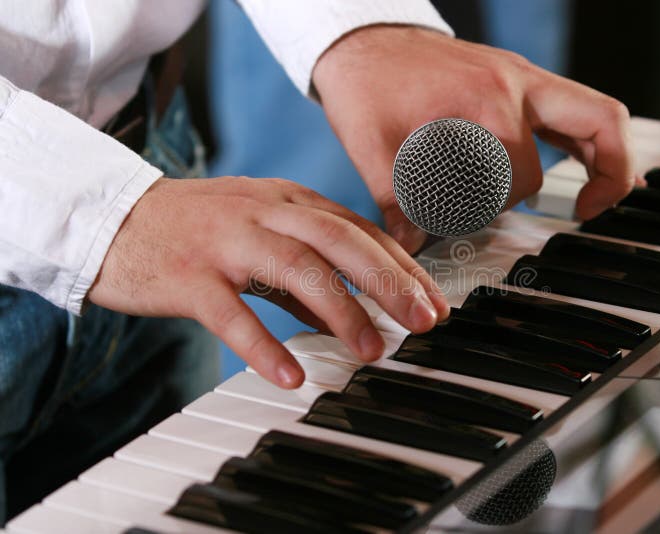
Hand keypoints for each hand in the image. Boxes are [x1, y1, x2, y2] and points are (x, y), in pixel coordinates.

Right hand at [88, 177, 448, 387]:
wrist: (113, 218)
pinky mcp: (189, 276)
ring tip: (371, 350)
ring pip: (295, 268)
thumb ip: (304, 268)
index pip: (357, 230)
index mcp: (286, 202)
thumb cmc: (196, 230)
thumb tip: (350, 308)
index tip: (432, 302)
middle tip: (424, 321)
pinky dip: (264, 345)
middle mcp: (263, 214)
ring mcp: (226, 242)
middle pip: (338, 241)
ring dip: (341, 310)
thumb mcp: (259, 233)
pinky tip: (291, 375)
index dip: (400, 266)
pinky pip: (231, 314)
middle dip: (388, 281)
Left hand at [313, 25, 634, 252]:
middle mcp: (517, 82)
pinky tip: (593, 171)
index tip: (465, 222)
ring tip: (597, 202)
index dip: (495, 209)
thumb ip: (394, 199)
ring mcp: (524, 78)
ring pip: (598, 116)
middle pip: (585, 133)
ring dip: (605, 158)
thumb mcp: (370, 143)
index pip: (518, 176)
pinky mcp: (520, 83)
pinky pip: (578, 111)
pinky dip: (592, 142)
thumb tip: (411, 245)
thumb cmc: (367, 81)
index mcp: (485, 98)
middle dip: (580, 182)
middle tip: (570, 214)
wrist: (364, 40)